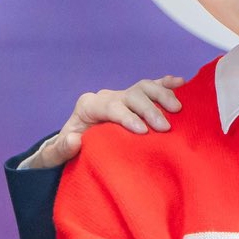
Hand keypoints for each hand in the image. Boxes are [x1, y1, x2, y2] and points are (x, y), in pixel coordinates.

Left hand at [25, 76, 185, 169]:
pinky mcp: (136, 101)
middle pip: (131, 94)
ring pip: (144, 87)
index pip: (110, 106)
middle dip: (149, 109)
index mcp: (89, 105)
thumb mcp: (55, 155)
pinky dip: (167, 84)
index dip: (127, 116)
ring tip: (178, 109)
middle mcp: (107, 96)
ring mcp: (123, 97)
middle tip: (165, 128)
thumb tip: (75, 139)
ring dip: (163, 95)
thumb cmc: (67, 151)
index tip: (142, 131)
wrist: (74, 145)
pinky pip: (153, 88)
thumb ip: (61, 149)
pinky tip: (183, 84)